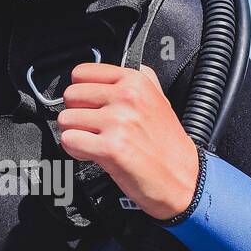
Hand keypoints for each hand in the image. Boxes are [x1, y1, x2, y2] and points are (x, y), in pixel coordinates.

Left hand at [56, 61, 199, 219]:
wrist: (184, 179)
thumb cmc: (168, 145)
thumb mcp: (159, 99)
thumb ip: (136, 81)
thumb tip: (109, 71)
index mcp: (135, 81)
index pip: (81, 73)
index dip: (81, 91)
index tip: (90, 104)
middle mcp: (126, 97)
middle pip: (70, 95)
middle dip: (77, 113)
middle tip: (93, 127)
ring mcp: (118, 121)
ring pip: (66, 119)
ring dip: (75, 134)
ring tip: (95, 141)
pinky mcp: (110, 147)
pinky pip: (69, 141)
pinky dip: (76, 150)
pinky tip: (93, 153)